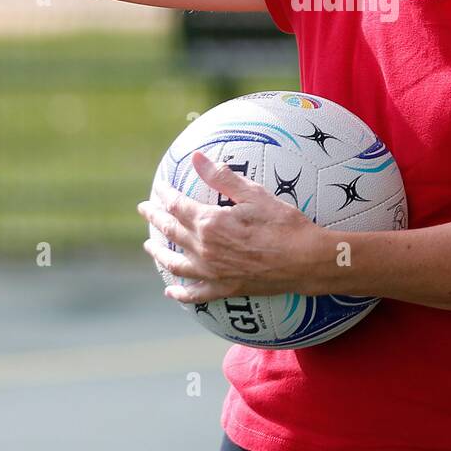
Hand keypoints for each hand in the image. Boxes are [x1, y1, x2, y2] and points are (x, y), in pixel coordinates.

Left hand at [137, 150, 333, 303]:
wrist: (305, 261)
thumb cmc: (283, 224)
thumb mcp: (254, 195)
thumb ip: (222, 177)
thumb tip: (197, 157)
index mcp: (210, 222)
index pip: (177, 205)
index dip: (164, 195)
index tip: (158, 187)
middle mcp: (204, 248)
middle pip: (170, 231)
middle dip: (155, 218)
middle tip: (144, 209)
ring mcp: (212, 271)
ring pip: (175, 263)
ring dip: (159, 253)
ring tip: (149, 246)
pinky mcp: (225, 288)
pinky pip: (195, 293)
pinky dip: (180, 293)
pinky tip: (171, 291)